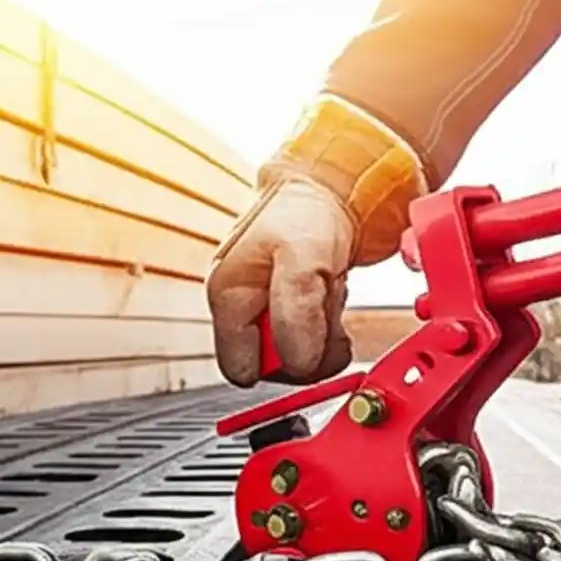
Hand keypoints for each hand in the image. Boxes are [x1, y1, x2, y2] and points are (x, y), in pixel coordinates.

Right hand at [206, 177, 354, 386]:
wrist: (332, 191)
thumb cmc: (306, 214)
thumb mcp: (301, 255)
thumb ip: (295, 311)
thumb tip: (296, 363)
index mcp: (227, 298)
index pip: (242, 368)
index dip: (279, 360)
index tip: (306, 331)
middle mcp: (243, 311)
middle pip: (275, 369)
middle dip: (309, 345)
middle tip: (324, 304)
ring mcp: (269, 313)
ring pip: (300, 358)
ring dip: (325, 333)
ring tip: (328, 292)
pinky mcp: (294, 314)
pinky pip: (317, 342)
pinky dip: (333, 327)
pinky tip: (333, 297)